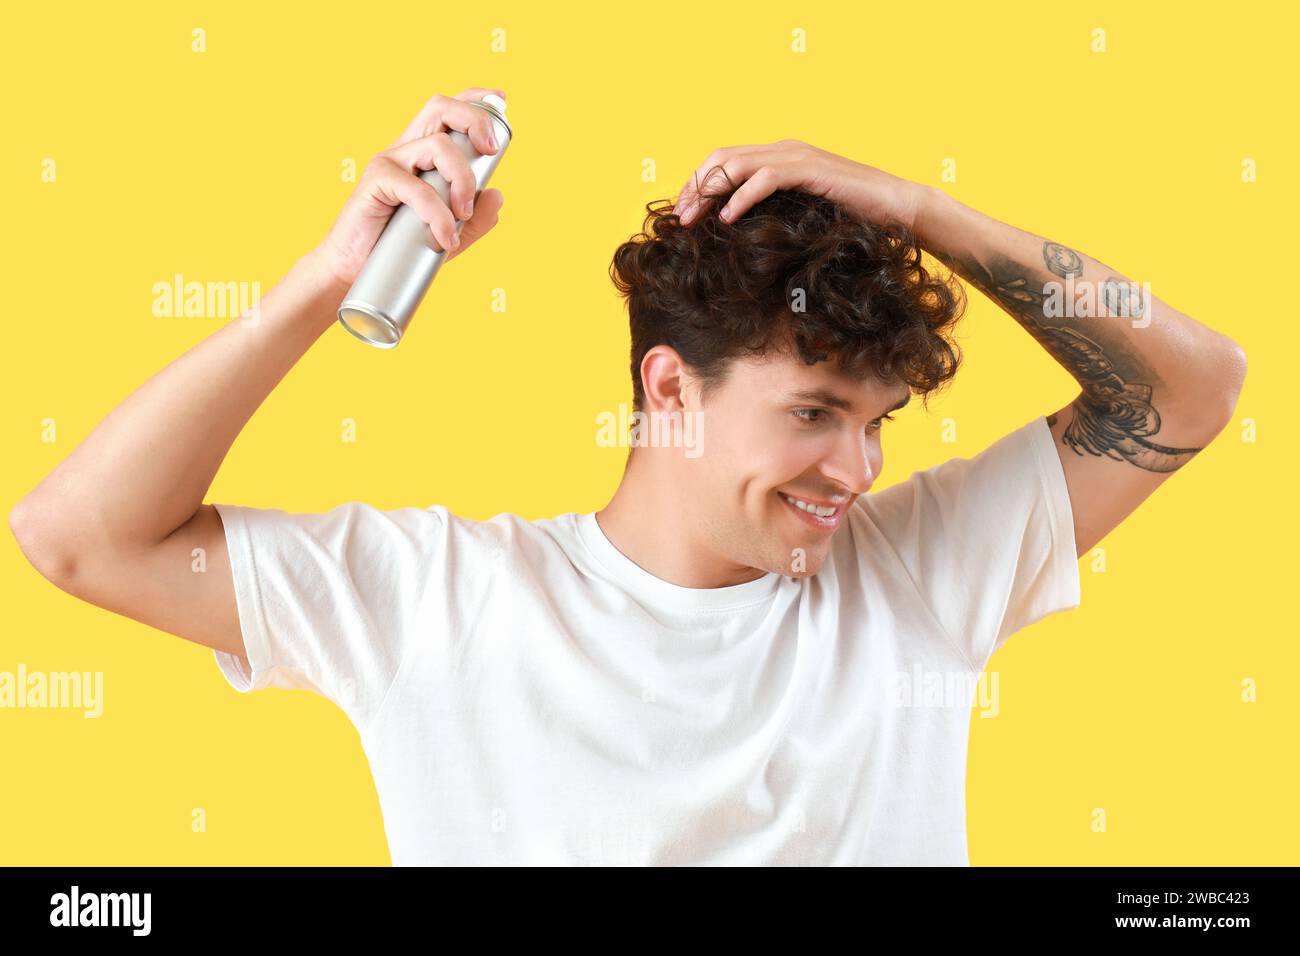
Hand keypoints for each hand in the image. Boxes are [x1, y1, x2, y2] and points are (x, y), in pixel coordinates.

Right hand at [313, 87, 507, 288]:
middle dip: (474, 121)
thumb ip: (477, 219)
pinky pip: (417, 188)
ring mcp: (389, 162)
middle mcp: (406, 150)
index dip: (474, 100)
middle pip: (440, 108)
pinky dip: (438, 214)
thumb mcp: (451, 236)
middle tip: (490, 152)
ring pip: (437, 145)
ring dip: (462, 180)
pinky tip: (445, 240)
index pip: (447, 113)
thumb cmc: (401, 250)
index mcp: (423, 155)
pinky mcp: (376, 181)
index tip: (501, 99)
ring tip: (463, 216)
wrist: (354, 270)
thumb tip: (497, 194)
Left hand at [674, 139, 930, 233]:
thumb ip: (773, 215)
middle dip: (696, 186)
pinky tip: (728, 218)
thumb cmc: (852, 219)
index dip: (698, 184)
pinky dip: (742, 196)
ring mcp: (797, 156)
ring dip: (710, 191)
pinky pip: (765, 177)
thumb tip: (736, 238)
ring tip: (695, 220)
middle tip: (680, 219)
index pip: (724, 161)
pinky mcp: (811, 169)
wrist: (898, 209)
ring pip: (737, 163)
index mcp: (779, 156)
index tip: (683, 215)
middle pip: (722, 157)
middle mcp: (784, 149)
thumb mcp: (802, 216)